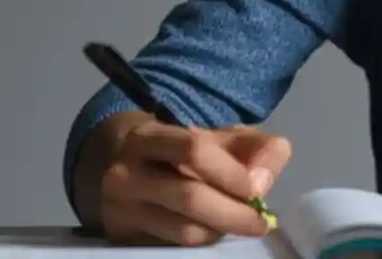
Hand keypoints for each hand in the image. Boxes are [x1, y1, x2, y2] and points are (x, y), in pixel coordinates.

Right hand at [98, 123, 291, 245]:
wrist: (119, 162)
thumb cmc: (182, 149)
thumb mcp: (222, 136)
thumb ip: (256, 148)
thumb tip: (263, 182)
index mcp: (151, 138)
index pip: (194, 151)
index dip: (231, 173)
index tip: (257, 189)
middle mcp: (127, 174)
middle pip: (190, 197)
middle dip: (234, 213)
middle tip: (260, 222)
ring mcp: (120, 209)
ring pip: (183, 230)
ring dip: (220, 229)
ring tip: (239, 223)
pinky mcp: (121, 236)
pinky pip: (174, 246)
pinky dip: (203, 240)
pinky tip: (215, 230)